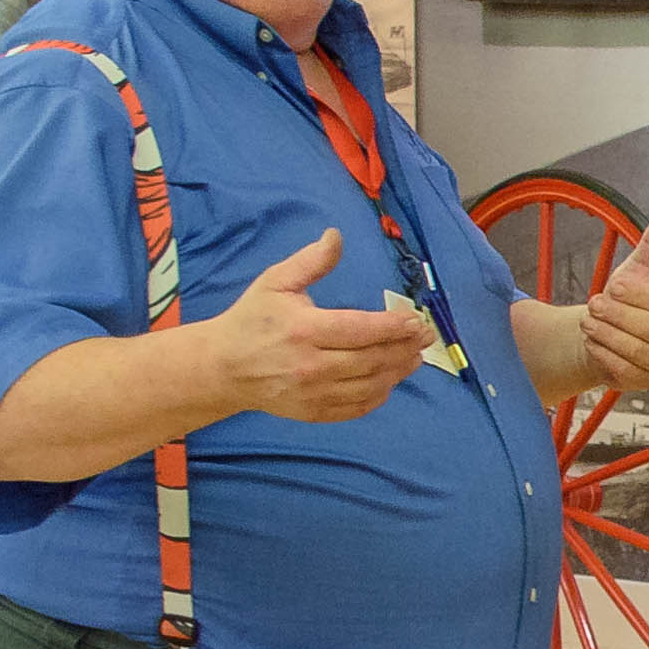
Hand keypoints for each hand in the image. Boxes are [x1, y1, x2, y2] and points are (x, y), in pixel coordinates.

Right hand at [205, 232, 434, 426]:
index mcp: (304, 330)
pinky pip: (356, 407)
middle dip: (404, 347)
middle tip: (426, 336)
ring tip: (415, 356)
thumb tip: (336, 236)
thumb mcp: (275, 282)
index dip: (393, 326)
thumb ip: (310, 261)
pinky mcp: (313, 412)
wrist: (222, 368)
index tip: (416, 320)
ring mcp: (313, 393)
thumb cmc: (251, 320)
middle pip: (372, 360)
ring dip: (398, 371)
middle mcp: (311, 366)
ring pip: (369, 386)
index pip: (360, 330)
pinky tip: (390, 380)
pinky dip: (379, 395)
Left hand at [574, 205, 648, 399]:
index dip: (638, 295)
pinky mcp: (644, 381)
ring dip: (606, 334)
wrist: (606, 332)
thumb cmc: (625, 300)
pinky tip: (592, 341)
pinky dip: (603, 354)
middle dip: (617, 316)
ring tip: (588, 321)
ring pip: (635, 352)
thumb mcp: (636, 269)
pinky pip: (624, 371)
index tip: (614, 286)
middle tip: (594, 304)